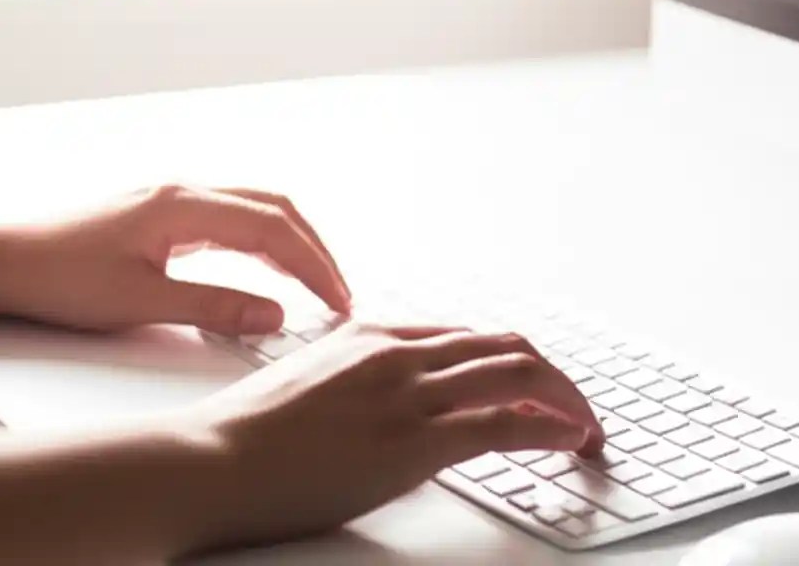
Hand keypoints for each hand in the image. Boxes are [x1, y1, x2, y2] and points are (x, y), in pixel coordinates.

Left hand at [9, 184, 350, 333]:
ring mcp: (177, 200)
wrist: (4, 259)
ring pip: (259, 210)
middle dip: (316, 251)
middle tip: (341, 294)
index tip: (339, 300)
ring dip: (295, 244)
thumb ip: (213, 307)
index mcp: (184, 207)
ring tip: (319, 285)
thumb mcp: (139, 302)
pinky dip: (267, 243)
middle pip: (276, 209)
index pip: (273, 229)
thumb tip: (273, 313)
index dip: (314, 266)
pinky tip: (272, 269)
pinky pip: (235, 219)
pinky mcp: (168, 214)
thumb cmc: (57, 275)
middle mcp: (186, 193)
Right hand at [184, 323, 605, 552]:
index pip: (470, 337)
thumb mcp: (312, 384)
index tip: (535, 389)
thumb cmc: (247, 434)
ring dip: (568, 401)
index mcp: (375, 336)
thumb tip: (399, 405)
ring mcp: (409, 393)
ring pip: (520, 373)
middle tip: (577, 407)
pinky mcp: (414, 441)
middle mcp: (400, 353)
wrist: (209, 463)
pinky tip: (570, 441)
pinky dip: (551, 429)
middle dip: (555, 376)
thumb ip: (362, 380)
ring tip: (589, 429)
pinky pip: (505, 424)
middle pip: (507, 345)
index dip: (514, 362)